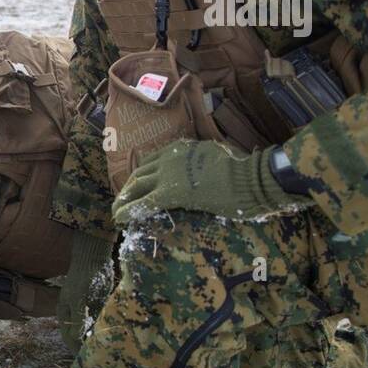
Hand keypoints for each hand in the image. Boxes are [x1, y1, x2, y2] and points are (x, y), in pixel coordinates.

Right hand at [57, 233, 113, 352]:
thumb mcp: (78, 300)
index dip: (76, 348)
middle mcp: (74, 313)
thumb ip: (77, 320)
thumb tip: (76, 339)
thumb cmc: (83, 277)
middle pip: (79, 334)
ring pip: (91, 328)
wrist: (94, 256)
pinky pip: (100, 319)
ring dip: (97, 337)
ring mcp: (86, 308)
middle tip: (98, 358)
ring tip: (107, 349)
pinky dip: (104, 327)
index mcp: (65, 313)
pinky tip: (112, 334)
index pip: (69, 336)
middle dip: (87, 345)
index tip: (86, 361)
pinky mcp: (98, 303)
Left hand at [112, 141, 303, 224]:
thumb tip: (200, 172)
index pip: (152, 161)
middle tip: (122, 201)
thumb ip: (202, 162)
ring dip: (124, 200)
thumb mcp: (218, 157)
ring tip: (117, 212)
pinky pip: (143, 202)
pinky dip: (129, 210)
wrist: (251, 178)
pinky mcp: (170, 193)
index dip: (142, 176)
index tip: (137, 186)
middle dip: (129, 188)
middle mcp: (170, 157)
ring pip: (136, 186)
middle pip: (139, 173)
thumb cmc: (243, 171)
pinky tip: (120, 219)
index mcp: (182, 148)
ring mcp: (168, 173)